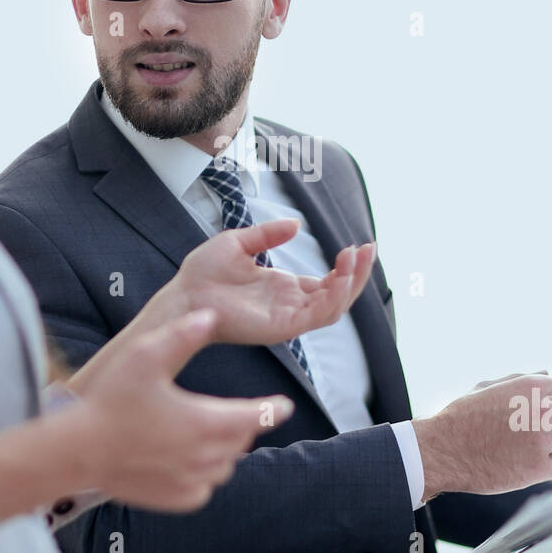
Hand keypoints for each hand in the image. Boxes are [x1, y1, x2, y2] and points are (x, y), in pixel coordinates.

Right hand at [73, 309, 293, 510]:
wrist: (79, 450)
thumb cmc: (111, 401)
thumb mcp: (146, 355)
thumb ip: (183, 334)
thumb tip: (211, 316)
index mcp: (206, 422)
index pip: (258, 417)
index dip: (274, 409)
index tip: (285, 405)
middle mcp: (205, 457)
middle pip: (242, 439)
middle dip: (244, 423)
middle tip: (236, 411)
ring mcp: (191, 481)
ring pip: (226, 465)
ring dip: (225, 448)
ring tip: (210, 432)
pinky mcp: (176, 499)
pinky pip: (204, 487)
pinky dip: (205, 474)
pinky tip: (189, 459)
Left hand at [143, 218, 375, 346]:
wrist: (182, 294)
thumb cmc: (203, 273)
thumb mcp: (238, 243)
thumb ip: (268, 234)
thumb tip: (296, 224)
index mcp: (283, 290)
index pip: (327, 283)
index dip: (346, 267)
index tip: (359, 245)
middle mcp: (290, 306)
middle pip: (337, 296)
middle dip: (357, 274)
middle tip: (369, 249)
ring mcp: (286, 319)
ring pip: (332, 308)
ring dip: (350, 284)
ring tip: (356, 258)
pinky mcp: (280, 328)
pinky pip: (315, 317)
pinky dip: (333, 297)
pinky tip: (340, 276)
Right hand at [412, 372, 551, 502]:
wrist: (445, 449)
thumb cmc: (464, 416)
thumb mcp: (489, 388)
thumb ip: (523, 380)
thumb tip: (548, 374)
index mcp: (531, 387)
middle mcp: (542, 411)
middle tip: (546, 430)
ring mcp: (542, 441)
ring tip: (526, 448)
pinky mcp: (539, 468)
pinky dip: (544, 467)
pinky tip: (521, 463)